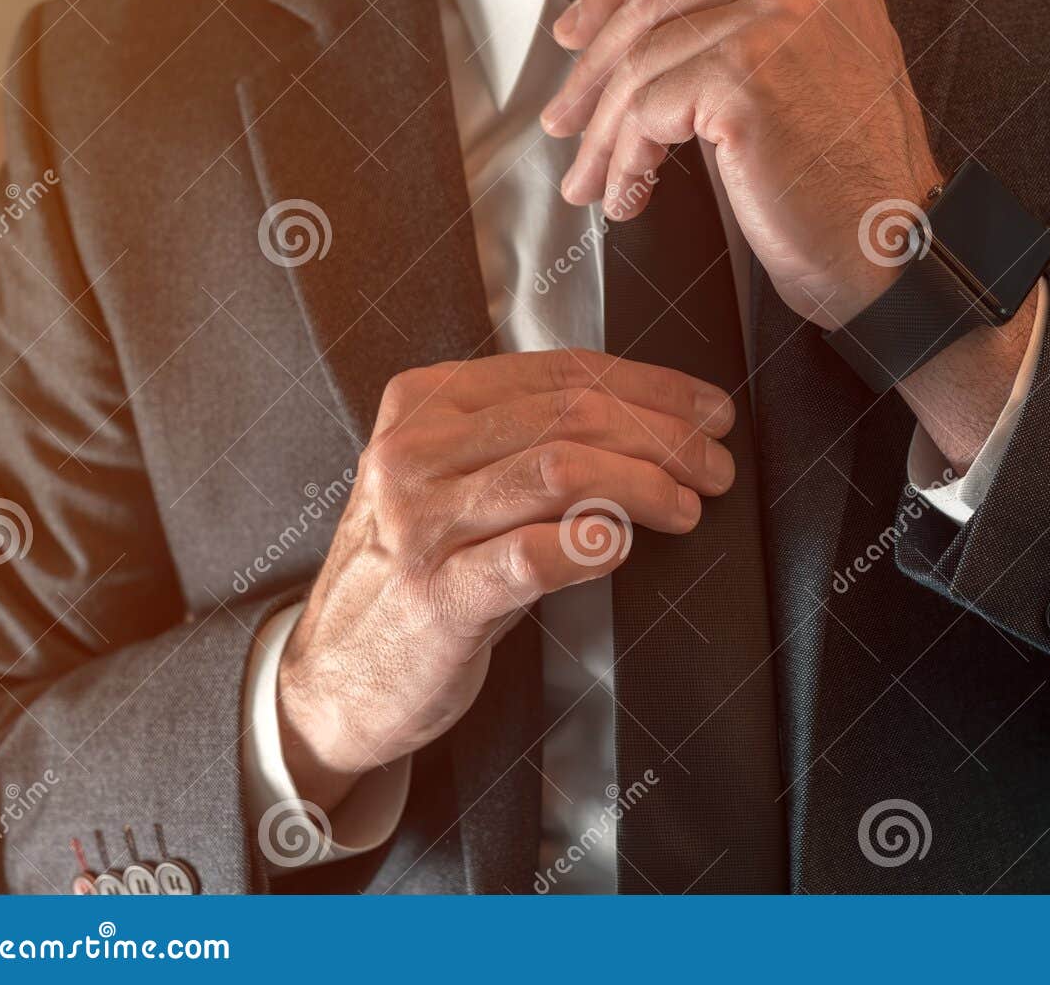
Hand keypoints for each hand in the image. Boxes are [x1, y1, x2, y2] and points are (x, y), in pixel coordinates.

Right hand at [275, 350, 736, 811]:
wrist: (335, 678)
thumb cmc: (420, 574)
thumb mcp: (456, 483)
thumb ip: (528, 440)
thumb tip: (656, 420)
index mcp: (425, 403)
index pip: (560, 372)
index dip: (651, 386)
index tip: (707, 410)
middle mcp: (415, 451)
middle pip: (570, 415)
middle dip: (664, 435)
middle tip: (713, 465)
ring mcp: (421, 523)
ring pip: (560, 470)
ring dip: (646, 484)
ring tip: (687, 506)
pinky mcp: (438, 596)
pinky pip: (533, 556)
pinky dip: (591, 545)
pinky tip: (623, 546)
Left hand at [542, 0, 942, 328]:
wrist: (894, 251)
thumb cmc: (854, 184)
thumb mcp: (807, 73)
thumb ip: (747, 29)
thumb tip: (639, 33)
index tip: (578, 36)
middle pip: (657, 4)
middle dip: (593, 70)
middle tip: (565, 118)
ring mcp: (777, 19)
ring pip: (644, 65)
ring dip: (604, 134)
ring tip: (594, 179)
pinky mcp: (746, 76)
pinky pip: (649, 113)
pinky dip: (626, 161)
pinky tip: (630, 194)